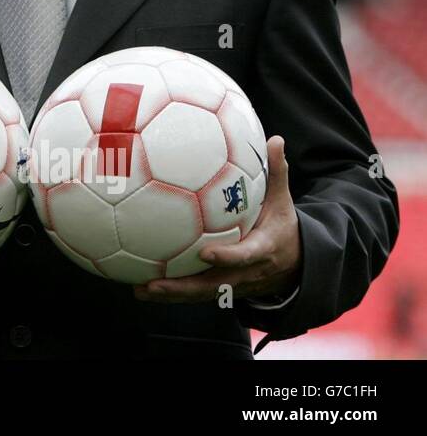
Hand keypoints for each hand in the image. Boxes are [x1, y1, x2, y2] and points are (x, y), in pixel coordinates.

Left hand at [134, 135, 299, 303]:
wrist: (295, 264)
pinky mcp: (221, 289)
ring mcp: (232, 284)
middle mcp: (245, 272)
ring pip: (200, 294)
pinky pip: (194, 293)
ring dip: (171, 295)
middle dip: (184, 287)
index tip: (205, 252)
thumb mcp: (283, 201)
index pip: (245, 255)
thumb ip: (276, 173)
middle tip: (154, 283)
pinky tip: (141, 289)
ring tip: (140, 290)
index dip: (227, 256)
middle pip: (213, 284)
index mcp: (262, 249)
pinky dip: (171, 293)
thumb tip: (276, 140)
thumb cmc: (282, 226)